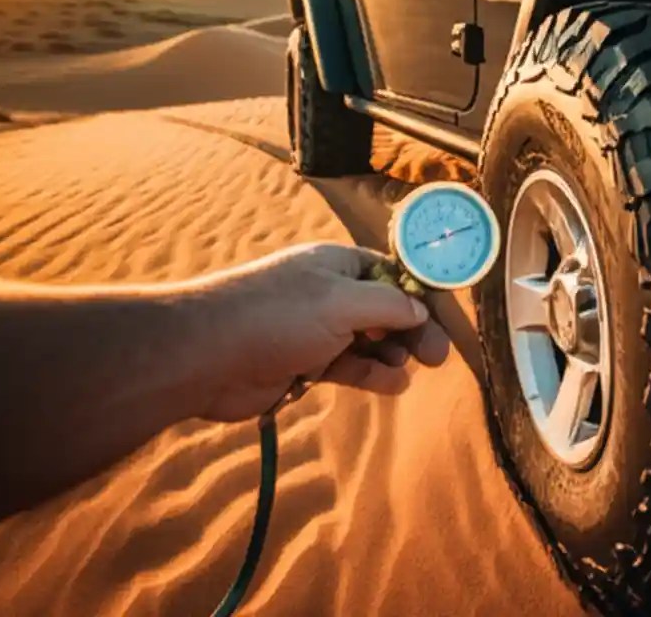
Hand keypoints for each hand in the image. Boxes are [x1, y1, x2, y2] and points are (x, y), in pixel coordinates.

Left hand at [192, 242, 449, 420]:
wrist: (206, 355)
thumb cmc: (276, 316)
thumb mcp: (343, 302)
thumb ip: (388, 306)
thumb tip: (420, 312)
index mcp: (337, 265)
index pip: (392, 274)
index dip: (420, 295)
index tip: (444, 320)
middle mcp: (328, 294)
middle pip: (385, 310)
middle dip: (412, 331)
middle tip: (436, 357)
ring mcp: (316, 330)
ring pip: (369, 342)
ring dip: (393, 356)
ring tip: (408, 371)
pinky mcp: (304, 365)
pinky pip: (349, 368)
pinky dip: (373, 375)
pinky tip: (392, 385)